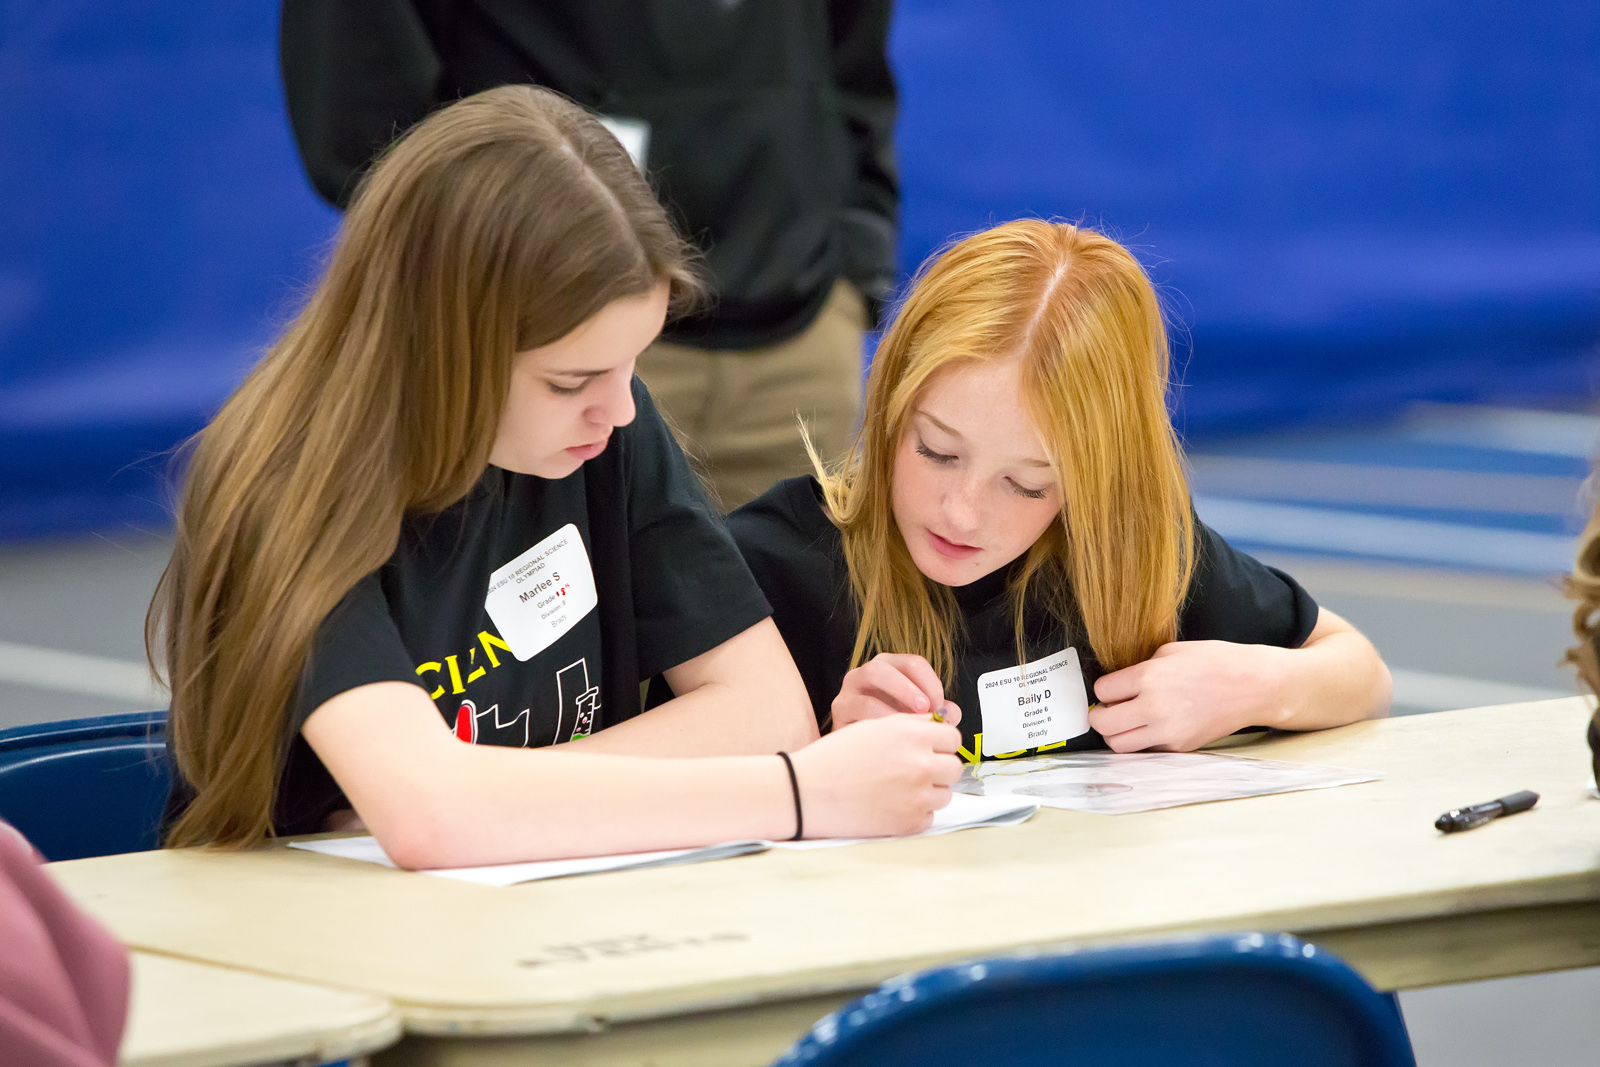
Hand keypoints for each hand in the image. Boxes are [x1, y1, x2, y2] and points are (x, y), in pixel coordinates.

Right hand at [788, 715, 963, 837]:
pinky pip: (929, 816)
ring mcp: (918, 796)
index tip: (930, 748)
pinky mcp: (910, 823)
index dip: (940, 742)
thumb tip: (942, 727)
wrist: (808, 792)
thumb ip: (912, 725)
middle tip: (915, 770)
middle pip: (954, 766)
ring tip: (898, 788)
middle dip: (938, 767)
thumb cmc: (837, 756)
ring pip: (945, 793)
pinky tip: (891, 804)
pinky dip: (915, 812)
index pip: (952, 737)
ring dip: (929, 791)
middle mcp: (920, 764)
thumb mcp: (875, 727)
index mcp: (912, 735)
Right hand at [831, 653, 962, 729]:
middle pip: (884, 664)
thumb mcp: (916, 720)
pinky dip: (879, 720)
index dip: (931, 683)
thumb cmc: (888, 735)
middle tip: (925, 708)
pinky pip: (858, 708)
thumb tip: (951, 714)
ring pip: (868, 678)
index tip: (940, 707)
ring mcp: (850, 690)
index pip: (913, 663)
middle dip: (907, 686)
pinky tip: (892, 737)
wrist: (856, 759)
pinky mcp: (839, 711)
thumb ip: (936, 714)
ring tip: (909, 724)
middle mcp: (866, 674)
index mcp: (889, 670)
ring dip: (894, 700)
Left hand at [1089, 640, 1288, 751]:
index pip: (1102, 692)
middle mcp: (1154, 708)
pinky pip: (1146, 750)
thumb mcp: (1172, 651)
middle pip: (1102, 724)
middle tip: (1109, 708)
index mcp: (1149, 678)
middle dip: (1100, 715)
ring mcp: (1168, 732)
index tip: (1111, 687)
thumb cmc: (1217, 661)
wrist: (1255, 686)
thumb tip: (1120, 683)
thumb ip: (1141, 668)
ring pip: (1118, 745)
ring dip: (1115, 733)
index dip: (1103, 689)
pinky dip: (1141, 741)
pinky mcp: (1180, 747)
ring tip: (1127, 720)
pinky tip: (1152, 726)